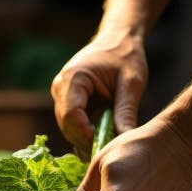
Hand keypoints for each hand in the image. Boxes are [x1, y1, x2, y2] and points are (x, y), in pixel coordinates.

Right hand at [51, 30, 146, 159]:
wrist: (118, 41)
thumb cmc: (126, 57)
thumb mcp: (132, 83)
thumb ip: (126, 112)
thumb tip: (126, 140)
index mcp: (73, 77)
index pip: (71, 115)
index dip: (87, 134)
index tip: (108, 145)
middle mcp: (60, 87)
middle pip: (67, 125)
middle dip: (87, 140)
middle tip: (112, 149)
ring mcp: (60, 95)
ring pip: (68, 129)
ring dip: (88, 139)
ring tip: (110, 141)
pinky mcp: (66, 103)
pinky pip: (72, 126)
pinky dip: (87, 134)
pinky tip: (104, 136)